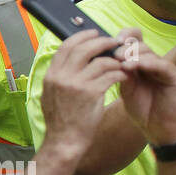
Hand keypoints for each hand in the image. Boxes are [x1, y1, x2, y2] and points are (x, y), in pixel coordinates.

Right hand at [39, 29, 131, 162]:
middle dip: (102, 42)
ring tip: (123, 61)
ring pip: (101, 61)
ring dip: (115, 60)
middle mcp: (61, 77)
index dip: (82, 36)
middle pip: (84, 48)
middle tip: (114, 42)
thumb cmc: (63, 119)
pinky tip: (124, 76)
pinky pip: (111, 75)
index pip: (65, 46)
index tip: (94, 33)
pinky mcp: (91, 93)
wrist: (65, 142)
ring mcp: (75, 85)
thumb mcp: (52, 94)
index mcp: (51, 75)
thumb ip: (61, 76)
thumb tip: (74, 59)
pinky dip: (120, 73)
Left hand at [117, 30, 175, 146]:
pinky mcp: (174, 76)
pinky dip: (148, 63)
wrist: (156, 128)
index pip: (135, 40)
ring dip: (134, 55)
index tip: (112, 40)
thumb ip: (122, 73)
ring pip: (150, 53)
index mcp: (141, 62)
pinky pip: (162, 65)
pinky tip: (136, 65)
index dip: (125, 35)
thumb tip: (111, 56)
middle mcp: (153, 62)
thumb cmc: (141, 109)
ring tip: (122, 62)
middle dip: (126, 47)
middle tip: (115, 55)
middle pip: (141, 44)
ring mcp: (164, 68)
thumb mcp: (126, 89)